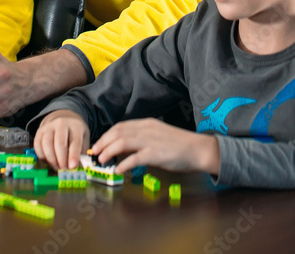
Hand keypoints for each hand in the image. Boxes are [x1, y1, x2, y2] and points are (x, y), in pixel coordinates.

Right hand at [33, 110, 89, 170]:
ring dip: (51, 159)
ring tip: (57, 167)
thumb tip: (78, 168)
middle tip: (64, 170)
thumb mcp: (83, 139)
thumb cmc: (75, 132)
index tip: (72, 167)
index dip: (74, 156)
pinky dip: (42, 156)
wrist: (63, 118)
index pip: (75, 141)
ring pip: (46, 144)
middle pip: (60, 143)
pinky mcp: (40, 131)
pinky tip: (48, 161)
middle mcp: (61, 124)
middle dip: (61, 160)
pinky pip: (37, 145)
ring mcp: (49, 126)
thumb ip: (81, 153)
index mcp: (76, 126)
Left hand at [92, 118, 219, 175]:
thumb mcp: (157, 136)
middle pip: (117, 133)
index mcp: (145, 124)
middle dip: (103, 143)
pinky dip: (123, 164)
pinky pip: (134, 158)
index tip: (98, 144)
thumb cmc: (179, 145)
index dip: (106, 135)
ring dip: (108, 151)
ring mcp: (150, 141)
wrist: (198, 149)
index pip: (120, 126)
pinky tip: (118, 170)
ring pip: (122, 142)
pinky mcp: (155, 154)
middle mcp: (145, 129)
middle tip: (95, 153)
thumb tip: (122, 150)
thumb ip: (140, 140)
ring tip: (102, 160)